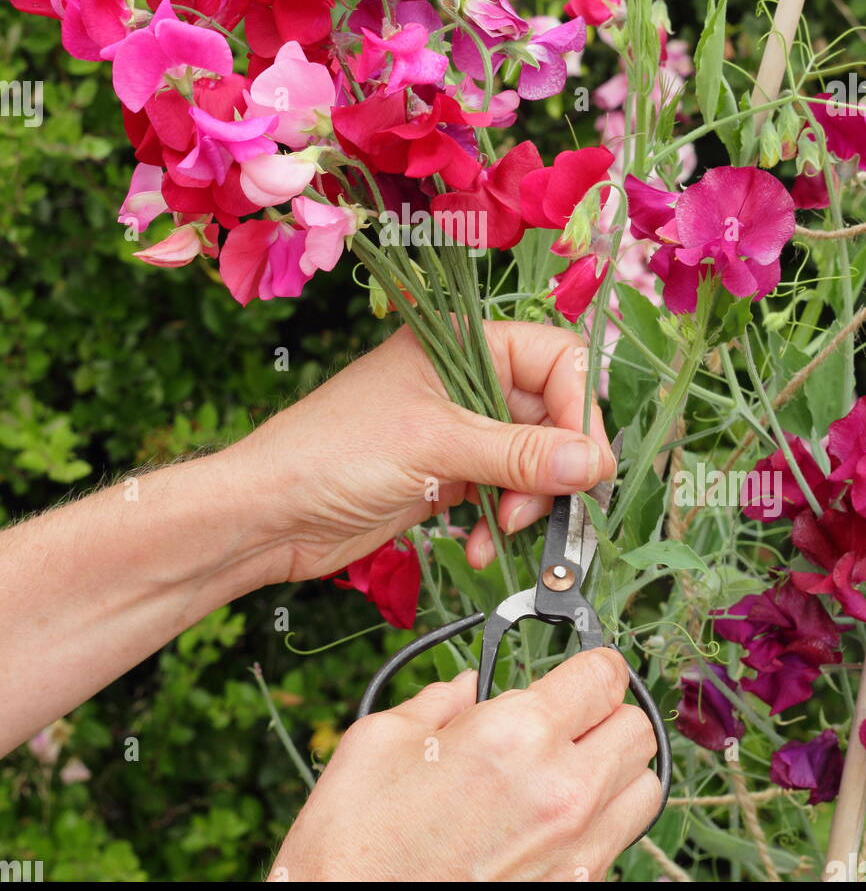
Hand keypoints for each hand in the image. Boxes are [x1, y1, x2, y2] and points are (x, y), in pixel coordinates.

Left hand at [233, 320, 615, 582]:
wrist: (268, 514)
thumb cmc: (333, 454)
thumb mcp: (434, 447)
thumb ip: (519, 454)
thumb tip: (592, 463)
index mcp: (463, 343)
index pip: (557, 360)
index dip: (578, 411)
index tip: (585, 465)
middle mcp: (465, 380)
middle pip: (550, 415)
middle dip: (551, 467)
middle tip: (536, 509)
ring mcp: (456, 430)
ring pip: (531, 461)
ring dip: (527, 503)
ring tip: (500, 530)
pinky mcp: (446, 475)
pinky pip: (502, 495)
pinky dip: (500, 524)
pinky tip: (477, 547)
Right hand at [268, 649, 659, 881]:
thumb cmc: (355, 844)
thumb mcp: (381, 740)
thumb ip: (437, 701)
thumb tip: (465, 689)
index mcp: (515, 735)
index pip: (603, 674)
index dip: (591, 661)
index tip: (577, 668)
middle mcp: (560, 791)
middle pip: (637, 727)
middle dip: (606, 712)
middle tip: (567, 716)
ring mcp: (574, 850)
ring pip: (644, 786)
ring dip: (615, 767)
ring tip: (569, 766)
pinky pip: (619, 840)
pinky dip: (601, 819)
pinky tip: (552, 817)